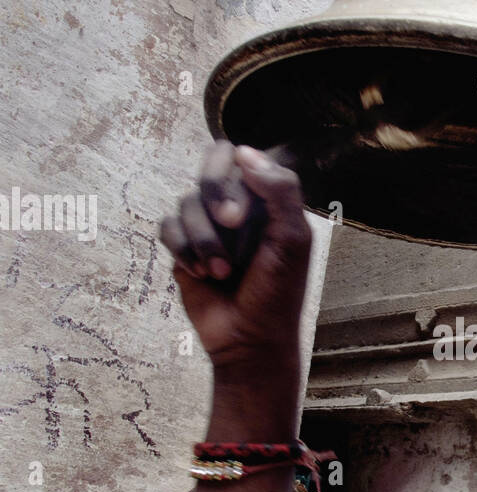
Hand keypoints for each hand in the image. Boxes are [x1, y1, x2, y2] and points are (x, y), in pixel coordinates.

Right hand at [159, 142, 311, 370]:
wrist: (249, 340)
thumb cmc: (278, 293)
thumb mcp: (293, 240)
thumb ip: (280, 190)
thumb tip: (244, 151)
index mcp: (266, 200)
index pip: (242, 156)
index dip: (238, 173)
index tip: (248, 205)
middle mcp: (235, 207)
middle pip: (210, 167)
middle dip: (217, 194)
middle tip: (233, 222)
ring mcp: (207, 226)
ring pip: (187, 202)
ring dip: (206, 239)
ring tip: (223, 272)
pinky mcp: (183, 248)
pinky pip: (168, 227)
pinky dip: (184, 249)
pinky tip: (201, 274)